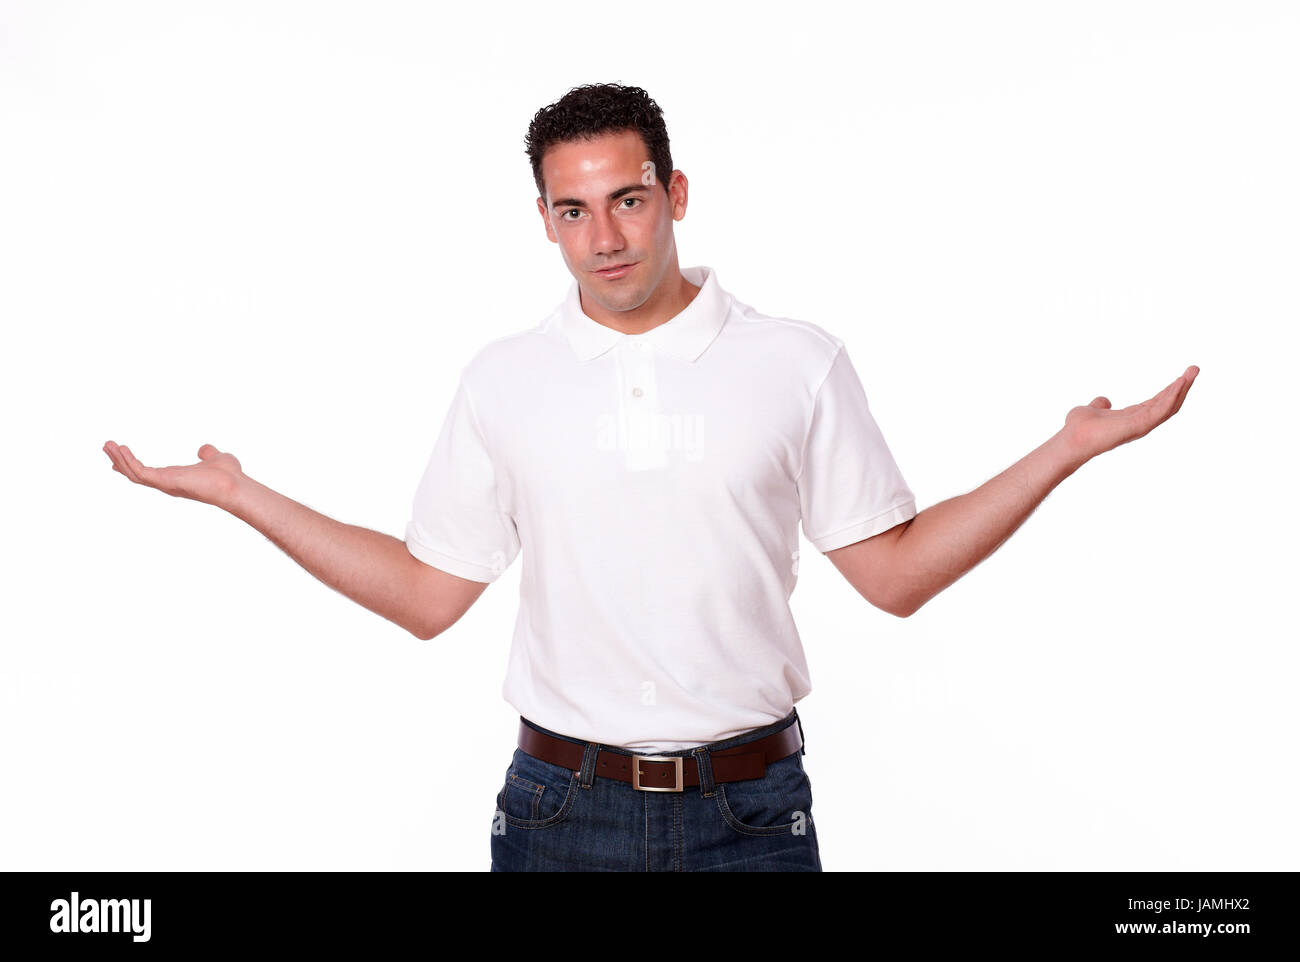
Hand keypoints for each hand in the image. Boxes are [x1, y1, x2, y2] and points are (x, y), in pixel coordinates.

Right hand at [102, 441, 245, 507]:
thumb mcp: (216, 458)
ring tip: (107, 444)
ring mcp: (165, 484)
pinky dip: (129, 462)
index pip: (149, 473)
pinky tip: (122, 449)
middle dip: (120, 461)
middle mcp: (168, 484)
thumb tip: (204, 449)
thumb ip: (208, 453)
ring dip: (120, 459)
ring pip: (134, 474)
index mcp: (176, 478)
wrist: (236, 485)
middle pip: (136, 474)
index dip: (133, 464)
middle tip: (107, 446)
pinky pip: (141, 473)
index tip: (119, 455)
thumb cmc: (229, 476)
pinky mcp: (165, 482)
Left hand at [1059, 365, 1199, 464]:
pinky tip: (1179, 382)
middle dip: (1182, 387)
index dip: (1169, 390)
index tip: (1181, 377)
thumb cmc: (1078, 428)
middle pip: (1168, 404)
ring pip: (1169, 407)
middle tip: (1195, 369)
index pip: (1156, 403)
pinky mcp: (1139, 426)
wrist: (1071, 439)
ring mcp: (1141, 425)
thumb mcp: (1092, 409)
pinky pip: (1161, 410)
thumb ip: (1100, 405)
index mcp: (1131, 417)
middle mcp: (1139, 422)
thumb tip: (1104, 401)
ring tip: (1193, 372)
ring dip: (1182, 388)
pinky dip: (1172, 396)